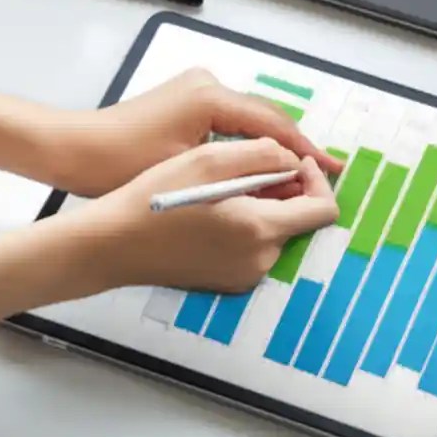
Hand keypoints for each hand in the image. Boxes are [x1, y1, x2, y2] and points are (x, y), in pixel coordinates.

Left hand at [44, 68, 343, 196]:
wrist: (75, 149)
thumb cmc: (119, 163)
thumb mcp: (188, 171)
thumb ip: (241, 168)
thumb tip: (285, 174)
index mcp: (210, 97)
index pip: (273, 124)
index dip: (305, 150)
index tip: (331, 169)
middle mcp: (207, 84)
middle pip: (266, 117)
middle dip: (295, 147)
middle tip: (325, 174)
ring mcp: (197, 89)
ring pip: (251, 119)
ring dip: (274, 145)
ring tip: (300, 173)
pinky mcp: (188, 100)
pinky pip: (233, 120)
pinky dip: (251, 142)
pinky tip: (264, 164)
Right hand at [71, 138, 338, 291]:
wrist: (112, 246)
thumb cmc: (154, 199)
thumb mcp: (208, 160)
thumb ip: (262, 155)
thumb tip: (295, 161)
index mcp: (260, 231)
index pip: (324, 210)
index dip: (317, 180)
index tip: (294, 162)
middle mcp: (260, 260)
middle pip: (299, 220)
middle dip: (287, 190)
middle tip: (254, 168)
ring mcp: (245, 275)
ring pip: (277, 232)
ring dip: (266, 206)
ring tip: (228, 187)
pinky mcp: (229, 282)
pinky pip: (255, 248)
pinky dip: (249, 226)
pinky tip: (217, 210)